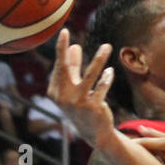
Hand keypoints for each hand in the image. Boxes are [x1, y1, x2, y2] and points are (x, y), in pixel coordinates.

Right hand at [47, 29, 115, 146]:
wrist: (94, 133)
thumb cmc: (81, 107)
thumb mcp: (74, 88)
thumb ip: (74, 68)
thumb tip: (74, 46)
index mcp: (55, 93)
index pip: (59, 67)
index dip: (62, 49)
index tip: (64, 32)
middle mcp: (64, 98)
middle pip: (64, 69)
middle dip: (63, 49)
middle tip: (64, 31)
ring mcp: (78, 103)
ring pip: (90, 76)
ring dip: (99, 59)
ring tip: (107, 46)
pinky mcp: (93, 107)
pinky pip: (101, 88)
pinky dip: (106, 78)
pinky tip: (110, 71)